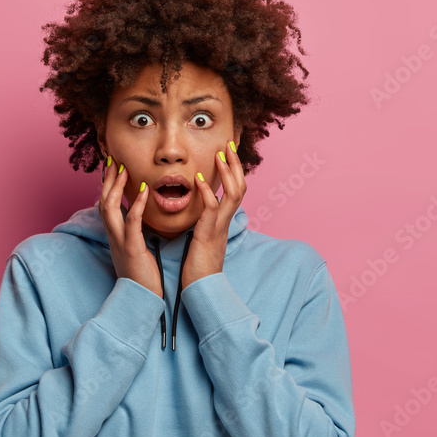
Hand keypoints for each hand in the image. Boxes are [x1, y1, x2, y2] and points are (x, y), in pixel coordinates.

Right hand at [98, 155, 162, 297]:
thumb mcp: (136, 252)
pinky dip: (136, 204)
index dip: (108, 186)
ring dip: (116, 187)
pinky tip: (143, 190)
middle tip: (113, 160)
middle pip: (104, 201)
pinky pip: (131, 222)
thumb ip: (135, 236)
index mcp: (115, 237)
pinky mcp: (131, 248)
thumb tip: (139, 223)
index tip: (113, 168)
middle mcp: (113, 236)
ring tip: (123, 169)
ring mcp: (120, 242)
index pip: (107, 206)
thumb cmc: (143, 278)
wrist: (140, 300)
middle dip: (107, 180)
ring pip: (110, 208)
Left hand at [181, 141, 246, 290]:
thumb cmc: (198, 269)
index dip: (233, 172)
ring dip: (227, 172)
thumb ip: (202, 225)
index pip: (234, 192)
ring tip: (221, 154)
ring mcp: (219, 228)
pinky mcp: (208, 234)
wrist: (202, 291)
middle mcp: (225, 223)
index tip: (227, 153)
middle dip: (235, 165)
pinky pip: (212, 209)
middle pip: (240, 187)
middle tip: (229, 145)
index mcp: (222, 223)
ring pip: (233, 194)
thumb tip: (198, 213)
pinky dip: (206, 192)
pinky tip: (196, 179)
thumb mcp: (202, 241)